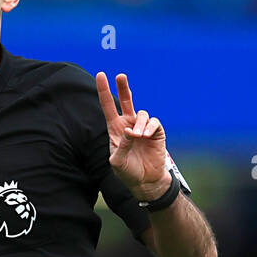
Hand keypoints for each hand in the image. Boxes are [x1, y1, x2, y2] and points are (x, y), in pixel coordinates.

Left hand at [96, 72, 168, 199]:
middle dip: (123, 87)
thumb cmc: (128, 172)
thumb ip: (121, 145)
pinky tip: (146, 136)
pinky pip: (154, 122)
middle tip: (120, 76)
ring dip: (139, 124)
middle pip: (126, 101)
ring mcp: (143, 128)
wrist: (145, 181)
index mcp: (116, 129)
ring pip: (141, 114)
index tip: (100, 75)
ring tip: (138, 137)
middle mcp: (129, 125)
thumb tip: (130, 130)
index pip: (108, 107)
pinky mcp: (156, 132)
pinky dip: (150, 128)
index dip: (104, 91)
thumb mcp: (118, 161)